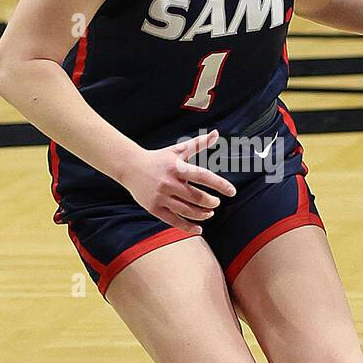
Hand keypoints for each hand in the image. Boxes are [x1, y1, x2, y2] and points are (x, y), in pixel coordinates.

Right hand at [120, 128, 236, 232]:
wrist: (130, 167)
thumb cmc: (158, 159)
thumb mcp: (178, 150)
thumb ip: (198, 144)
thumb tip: (216, 133)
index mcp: (177, 167)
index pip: (204, 176)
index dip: (220, 185)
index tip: (232, 191)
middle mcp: (169, 182)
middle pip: (197, 197)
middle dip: (211, 202)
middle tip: (216, 203)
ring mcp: (161, 196)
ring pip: (187, 211)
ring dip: (203, 215)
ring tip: (209, 213)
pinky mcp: (154, 208)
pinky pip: (174, 221)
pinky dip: (188, 227)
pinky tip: (199, 228)